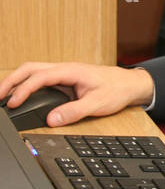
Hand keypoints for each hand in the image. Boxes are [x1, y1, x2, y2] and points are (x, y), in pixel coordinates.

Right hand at [0, 62, 154, 125]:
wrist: (129, 84)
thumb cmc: (116, 90)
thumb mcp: (97, 104)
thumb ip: (74, 112)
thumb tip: (51, 120)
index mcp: (70, 71)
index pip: (39, 77)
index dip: (23, 90)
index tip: (13, 103)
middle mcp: (64, 68)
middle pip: (29, 68)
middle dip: (10, 81)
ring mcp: (62, 72)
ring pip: (32, 70)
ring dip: (15, 81)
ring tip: (2, 95)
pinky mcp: (63, 78)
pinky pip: (39, 77)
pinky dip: (25, 83)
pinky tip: (19, 93)